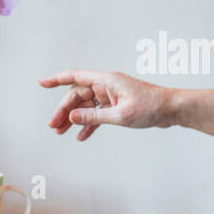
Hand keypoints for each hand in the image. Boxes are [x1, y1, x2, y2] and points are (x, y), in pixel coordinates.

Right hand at [39, 69, 172, 141]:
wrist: (172, 110)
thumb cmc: (151, 107)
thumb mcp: (120, 115)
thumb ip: (94, 117)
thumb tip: (72, 117)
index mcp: (106, 80)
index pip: (75, 77)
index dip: (57, 79)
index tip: (41, 83)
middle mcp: (107, 85)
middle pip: (78, 95)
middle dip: (64, 110)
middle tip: (53, 126)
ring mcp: (112, 95)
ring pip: (86, 106)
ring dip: (74, 119)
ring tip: (61, 132)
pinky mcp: (117, 105)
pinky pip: (97, 114)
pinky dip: (89, 124)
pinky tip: (81, 136)